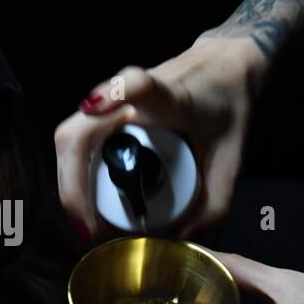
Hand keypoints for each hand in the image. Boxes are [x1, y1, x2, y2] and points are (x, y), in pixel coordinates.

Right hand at [54, 35, 265, 241]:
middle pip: (79, 130)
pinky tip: (88, 203)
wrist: (225, 65)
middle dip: (73, 182)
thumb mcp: (232, 155)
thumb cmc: (227, 103)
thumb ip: (216, 200)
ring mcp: (112, 103)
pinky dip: (76, 176)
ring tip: (87, 223)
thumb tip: (185, 239)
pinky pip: (77, 144)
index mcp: (169, 97)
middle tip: (88, 228)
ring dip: (70, 183)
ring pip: (70, 138)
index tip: (93, 108)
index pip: (138, 86)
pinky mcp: (105, 113)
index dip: (113, 93)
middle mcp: (131, 98)